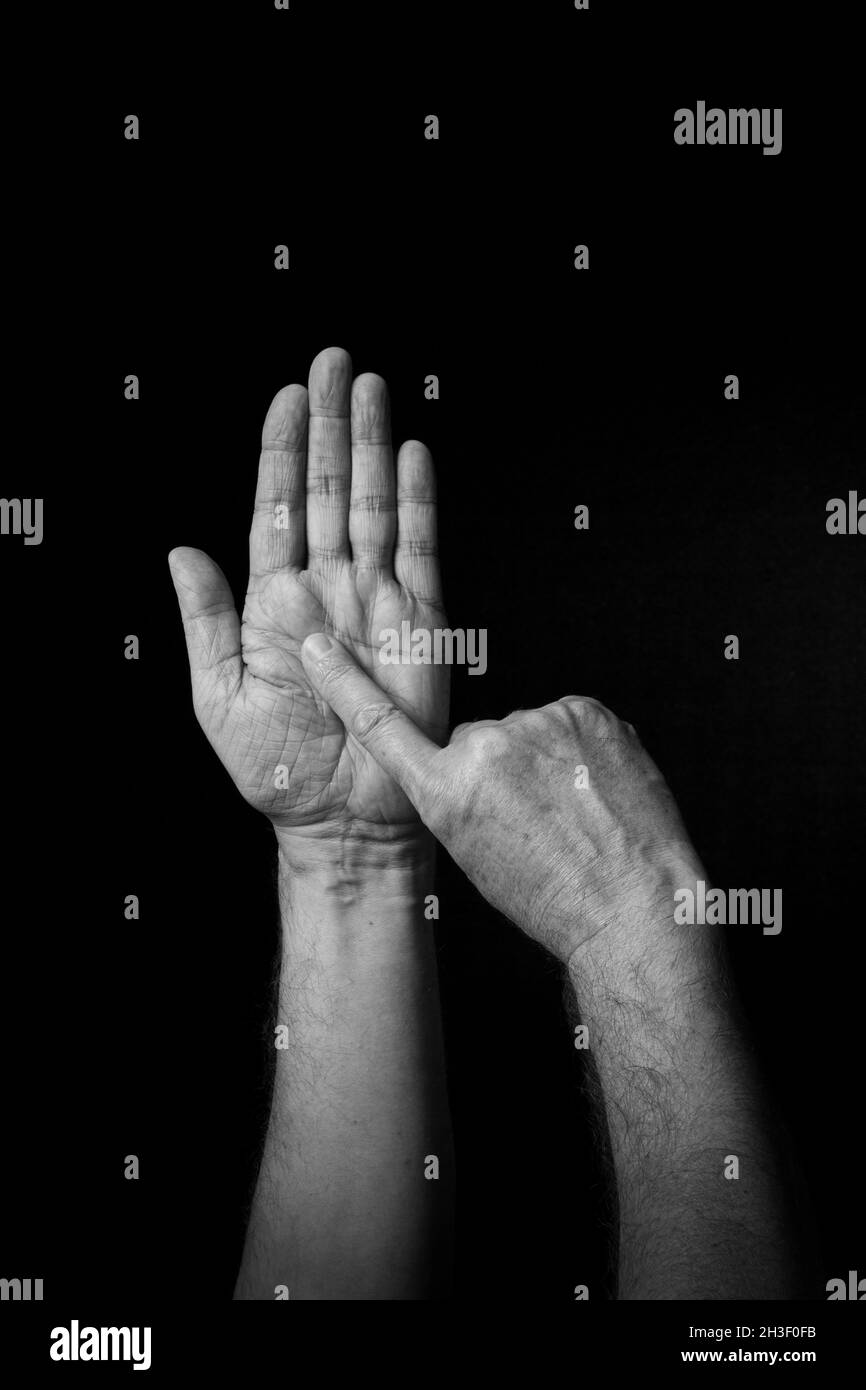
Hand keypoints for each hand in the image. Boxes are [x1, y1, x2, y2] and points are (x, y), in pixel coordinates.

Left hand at [169, 347, 448, 847]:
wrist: (341, 819)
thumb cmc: (277, 769)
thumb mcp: (218, 695)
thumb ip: (205, 619)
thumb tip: (181, 551)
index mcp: (274, 601)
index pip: (277, 508)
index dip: (282, 450)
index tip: (289, 395)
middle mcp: (327, 588)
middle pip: (327, 489)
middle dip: (331, 424)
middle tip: (334, 362)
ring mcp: (375, 600)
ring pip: (371, 505)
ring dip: (371, 445)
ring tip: (370, 386)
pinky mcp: (419, 624)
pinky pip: (418, 551)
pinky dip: (416, 503)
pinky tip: (411, 457)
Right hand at [297, 636, 703, 961]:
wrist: (631, 907)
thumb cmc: (554, 899)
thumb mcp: (476, 858)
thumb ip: (458, 799)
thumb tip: (478, 767)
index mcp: (445, 793)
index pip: (383, 729)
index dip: (346, 684)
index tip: (318, 646)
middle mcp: (483, 748)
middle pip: (480, 741)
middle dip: (503, 769)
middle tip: (540, 820)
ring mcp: (538, 724)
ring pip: (531, 733)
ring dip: (548, 761)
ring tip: (577, 813)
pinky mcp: (585, 710)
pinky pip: (571, 724)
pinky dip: (584, 750)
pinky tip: (598, 791)